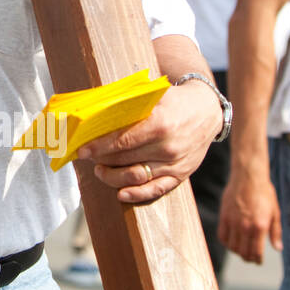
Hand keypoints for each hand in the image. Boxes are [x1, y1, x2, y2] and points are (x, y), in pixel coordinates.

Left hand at [77, 79, 220, 203]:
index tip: (82, 150)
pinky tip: (121, 193)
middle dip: (101, 159)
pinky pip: (156, 190)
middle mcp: (167, 146)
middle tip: (87, 156)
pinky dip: (137, 194)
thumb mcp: (152, 94)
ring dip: (112, 177)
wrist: (207, 111)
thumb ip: (127, 104)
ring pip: (137, 177)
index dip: (99, 146)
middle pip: (125, 159)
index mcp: (159, 123)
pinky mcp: (180, 175)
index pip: (122, 139)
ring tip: (100, 170)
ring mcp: (174, 163)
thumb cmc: (174, 100)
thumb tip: (95, 112)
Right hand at [219, 171, 281, 263]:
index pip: (256, 252)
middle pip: (243, 252)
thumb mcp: (275, 213)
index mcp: (260, 226)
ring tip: (242, 250)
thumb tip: (277, 248)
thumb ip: (275, 232)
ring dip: (237, 251)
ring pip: (232, 246)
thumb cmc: (264, 194)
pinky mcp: (224, 216)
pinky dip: (226, 242)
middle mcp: (245, 226)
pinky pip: (222, 235)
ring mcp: (233, 221)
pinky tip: (232, 241)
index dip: (257, 260)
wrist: (248, 177)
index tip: (258, 261)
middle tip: (251, 258)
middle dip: (248, 258)